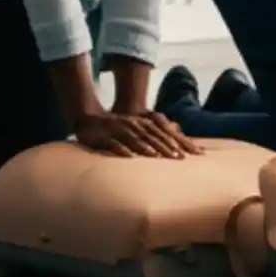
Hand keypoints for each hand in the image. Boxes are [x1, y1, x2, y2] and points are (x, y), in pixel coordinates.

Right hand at [75, 111, 202, 157]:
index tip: (185, 153)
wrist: (90, 118)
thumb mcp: (138, 126)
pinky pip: (115, 145)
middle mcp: (134, 126)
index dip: (173, 142)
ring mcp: (119, 131)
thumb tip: (176, 135)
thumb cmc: (120, 126)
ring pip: (135, 140)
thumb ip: (154, 133)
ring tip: (157, 156)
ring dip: (146, 148)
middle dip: (165, 147)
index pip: (161, 134)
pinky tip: (130, 156)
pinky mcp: (105, 139)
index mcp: (143, 124)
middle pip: (152, 137)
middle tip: (177, 157)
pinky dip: (123, 150)